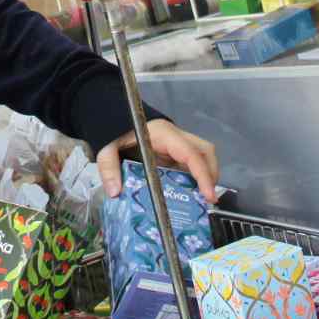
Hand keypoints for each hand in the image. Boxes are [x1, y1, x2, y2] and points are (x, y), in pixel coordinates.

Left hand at [99, 119, 219, 203]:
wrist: (114, 118)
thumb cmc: (116, 131)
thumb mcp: (108, 148)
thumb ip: (109, 168)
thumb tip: (115, 192)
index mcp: (164, 134)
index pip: (191, 153)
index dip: (203, 174)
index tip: (209, 194)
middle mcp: (175, 138)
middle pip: (205, 152)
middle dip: (210, 175)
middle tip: (208, 200)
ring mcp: (177, 144)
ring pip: (202, 157)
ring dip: (205, 177)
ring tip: (201, 200)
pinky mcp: (174, 152)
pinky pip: (191, 164)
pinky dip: (195, 179)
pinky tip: (189, 195)